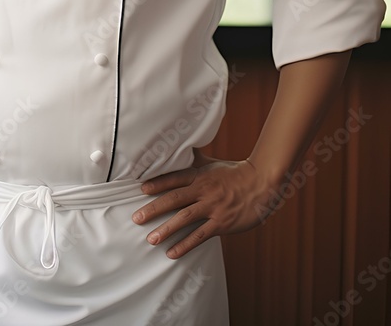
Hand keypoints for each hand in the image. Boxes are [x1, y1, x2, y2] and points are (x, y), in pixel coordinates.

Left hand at [132, 150, 276, 258]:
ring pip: (185, 219)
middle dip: (154, 209)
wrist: (261, 183)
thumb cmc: (234, 172)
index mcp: (200, 175)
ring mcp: (212, 207)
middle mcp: (203, 190)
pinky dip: (185, 245)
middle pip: (174, 199)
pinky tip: (172, 253)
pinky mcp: (221, 223)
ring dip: (166, 230)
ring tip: (151, 239)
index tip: (141, 189)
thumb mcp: (212, 163)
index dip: (157, 183)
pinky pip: (200, 236)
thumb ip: (195, 159)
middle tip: (136, 218)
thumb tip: (181, 146)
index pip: (174, 178)